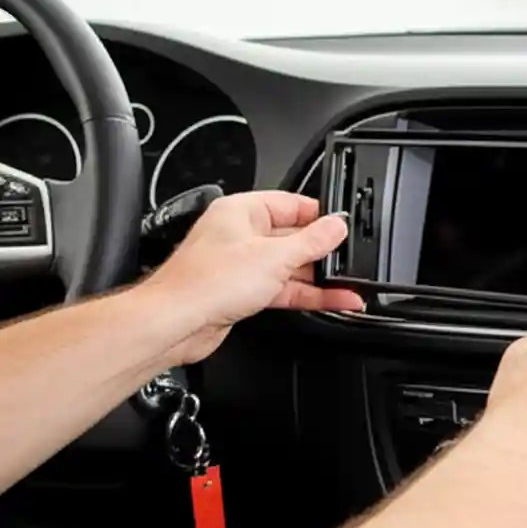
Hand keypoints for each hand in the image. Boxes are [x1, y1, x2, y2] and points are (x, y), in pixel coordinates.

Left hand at [140, 191, 362, 364]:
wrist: (176, 323)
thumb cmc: (205, 282)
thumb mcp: (274, 256)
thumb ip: (311, 242)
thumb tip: (336, 226)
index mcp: (241, 212)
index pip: (291, 204)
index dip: (320, 216)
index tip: (342, 227)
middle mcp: (240, 235)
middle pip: (293, 238)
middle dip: (322, 253)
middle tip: (349, 262)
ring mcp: (242, 265)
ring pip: (290, 268)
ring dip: (319, 279)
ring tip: (349, 287)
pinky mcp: (244, 293)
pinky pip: (283, 289)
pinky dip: (307, 295)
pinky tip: (332, 300)